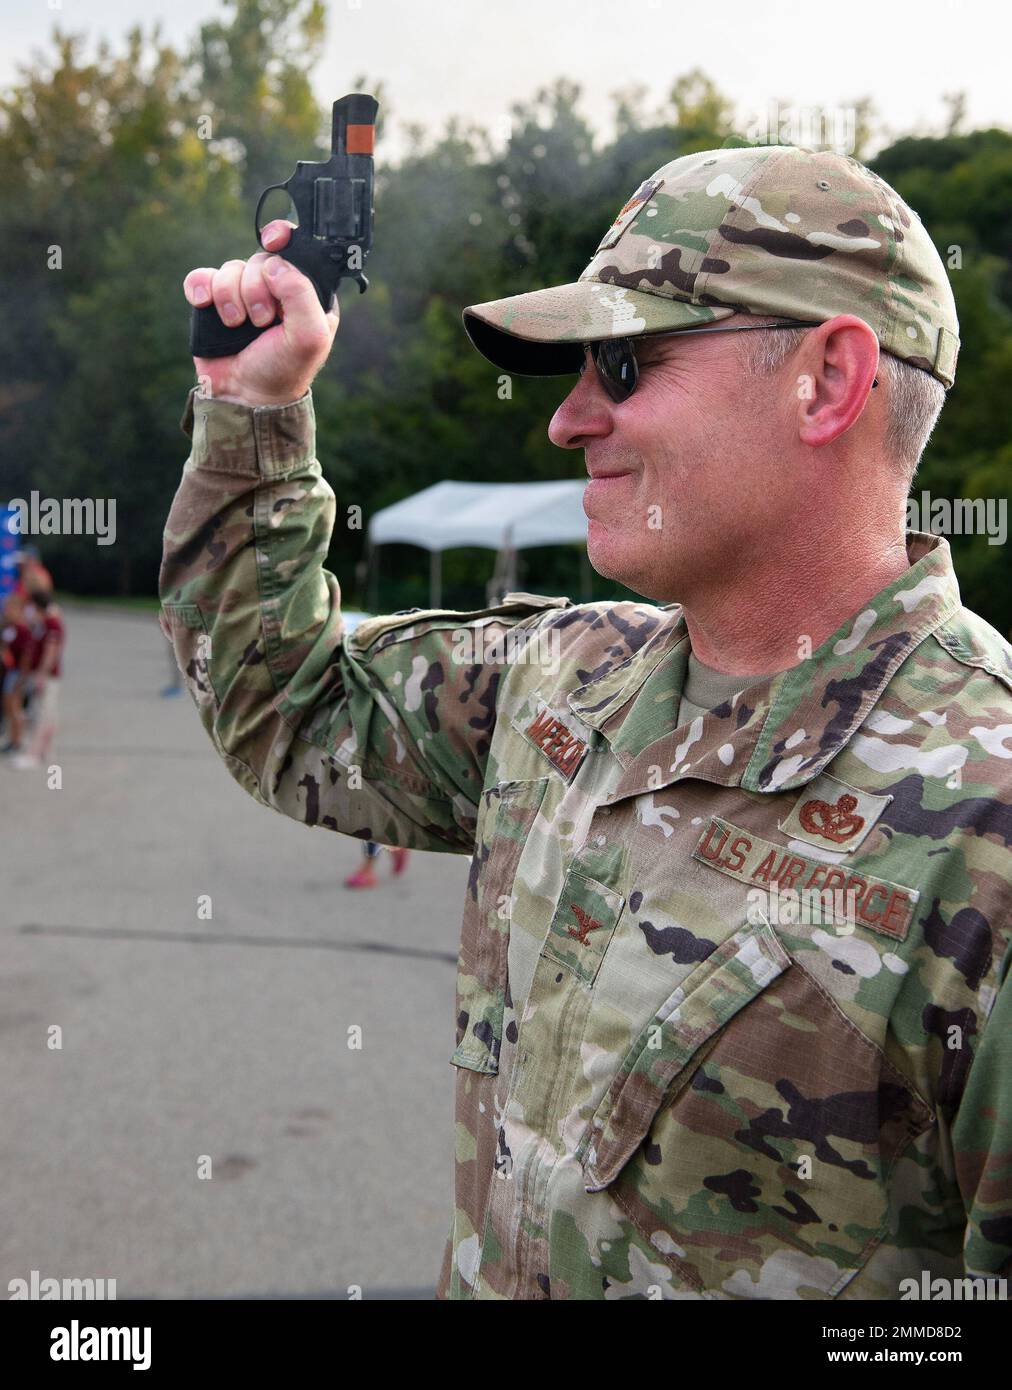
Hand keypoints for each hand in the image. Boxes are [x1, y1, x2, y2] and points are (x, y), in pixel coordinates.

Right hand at [182, 221, 339, 406]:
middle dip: (256, 289)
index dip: (282, 239)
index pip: (295, 251)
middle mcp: (275, 290)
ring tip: (238, 325)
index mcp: (305, 293)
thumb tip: (274, 265)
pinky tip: (206, 305)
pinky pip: (201, 277)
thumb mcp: (309, 337)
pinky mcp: (213, 304)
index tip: (273, 241)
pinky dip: (201, 288)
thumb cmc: (283, 370)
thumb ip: (301, 295)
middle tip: (262, 321)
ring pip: (230, 269)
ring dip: (231, 297)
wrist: (244, 397)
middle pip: (259, 259)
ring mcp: (242, 296)